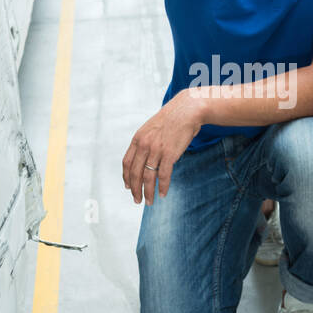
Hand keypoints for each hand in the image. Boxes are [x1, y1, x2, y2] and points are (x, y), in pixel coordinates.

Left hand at [121, 90, 203, 204]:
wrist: (186, 110)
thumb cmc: (171, 120)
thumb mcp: (151, 129)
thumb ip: (145, 142)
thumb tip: (143, 158)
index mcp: (137, 139)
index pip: (127, 163)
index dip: (126, 177)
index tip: (128, 187)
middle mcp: (144, 145)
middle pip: (135, 173)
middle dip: (135, 189)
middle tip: (137, 200)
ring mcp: (156, 150)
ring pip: (148, 177)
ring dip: (148, 192)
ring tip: (149, 201)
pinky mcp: (170, 154)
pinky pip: (163, 175)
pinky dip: (162, 187)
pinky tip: (162, 193)